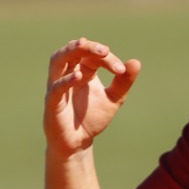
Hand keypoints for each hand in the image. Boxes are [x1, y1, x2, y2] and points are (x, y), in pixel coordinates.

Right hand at [43, 38, 140, 158]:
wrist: (79, 143)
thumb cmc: (92, 118)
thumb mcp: (113, 99)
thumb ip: (123, 82)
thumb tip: (136, 62)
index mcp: (82, 71)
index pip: (92, 55)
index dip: (107, 59)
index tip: (121, 70)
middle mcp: (68, 74)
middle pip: (72, 50)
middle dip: (87, 47)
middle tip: (104, 50)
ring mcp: (58, 87)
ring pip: (57, 61)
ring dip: (69, 51)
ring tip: (83, 45)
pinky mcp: (52, 103)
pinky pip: (55, 88)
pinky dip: (66, 80)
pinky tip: (79, 77)